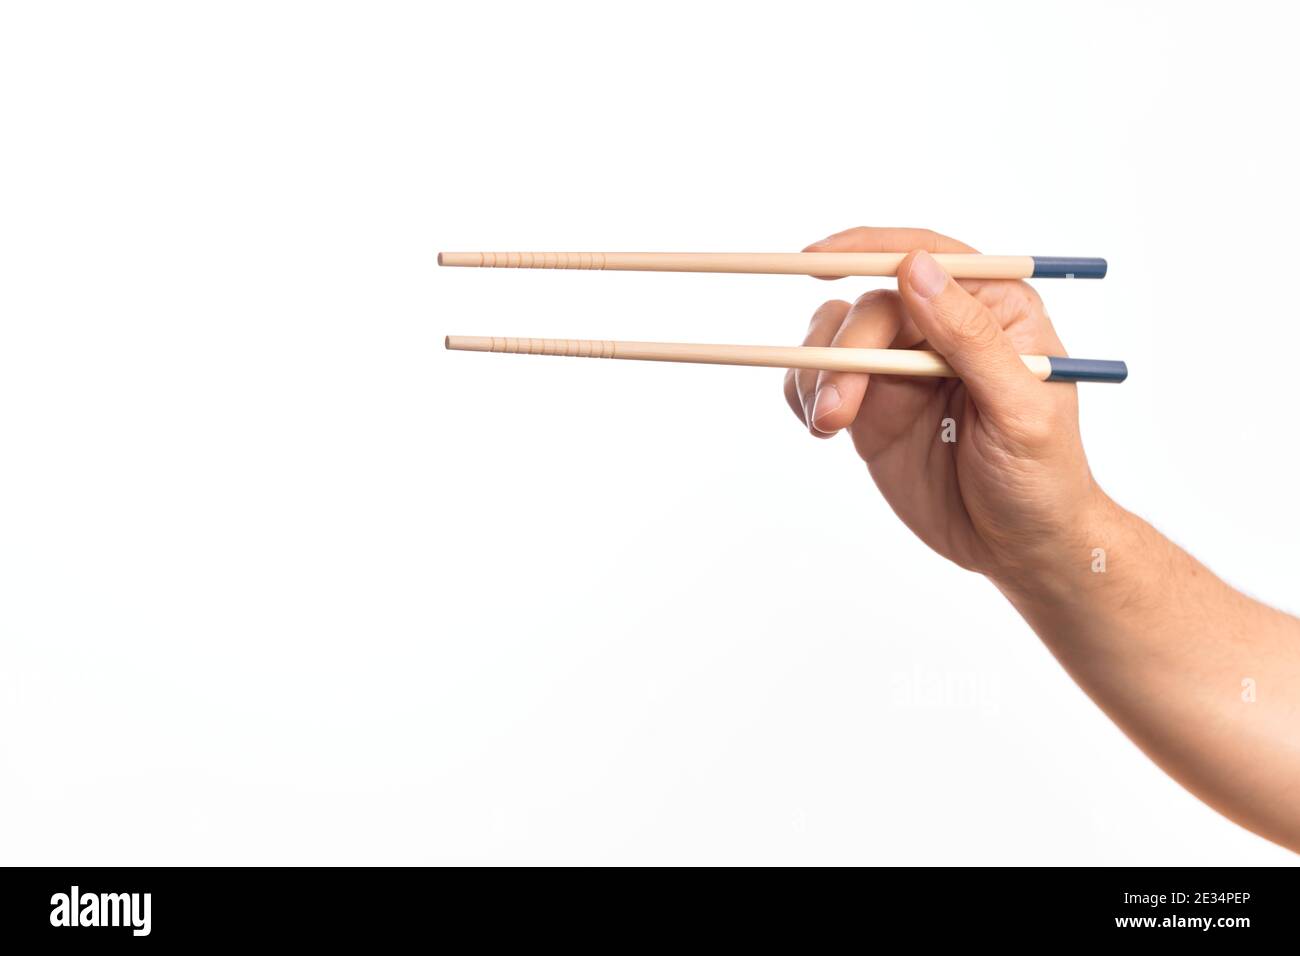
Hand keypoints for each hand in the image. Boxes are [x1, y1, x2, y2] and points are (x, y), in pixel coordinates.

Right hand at [783, 227, 1103, 577]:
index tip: (817, 261)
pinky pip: (816, 381)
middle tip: (838, 409)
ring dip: (816, 375)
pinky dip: (802, 396)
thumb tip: (915, 269)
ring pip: (832, 338)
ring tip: (828, 426)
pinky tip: (821, 428)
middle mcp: (941, 329)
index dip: (868, 247)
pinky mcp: (869, 407)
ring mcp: (900, 368)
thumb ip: (970, 338)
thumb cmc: (1042, 477)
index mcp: (994, 310)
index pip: (927, 257)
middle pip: (871, 305)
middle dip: (843, 350)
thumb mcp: (1019, 409)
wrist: (1019, 549)